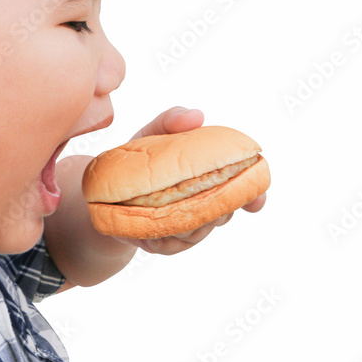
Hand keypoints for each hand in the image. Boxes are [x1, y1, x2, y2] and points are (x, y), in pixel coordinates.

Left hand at [118, 106, 266, 254]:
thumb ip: (172, 121)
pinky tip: (152, 222)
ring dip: (185, 219)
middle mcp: (203, 208)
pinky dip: (164, 233)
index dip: (253, 195)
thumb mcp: (151, 134)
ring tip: (168, 202)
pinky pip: (172, 245)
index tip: (256, 201)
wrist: (105, 191)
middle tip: (198, 191)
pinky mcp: (164, 245)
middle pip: (222, 214)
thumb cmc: (139, 159)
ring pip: (198, 232)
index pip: (243, 190)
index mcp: (210, 180)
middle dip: (212, 205)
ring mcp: (186, 230)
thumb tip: (197, 116)